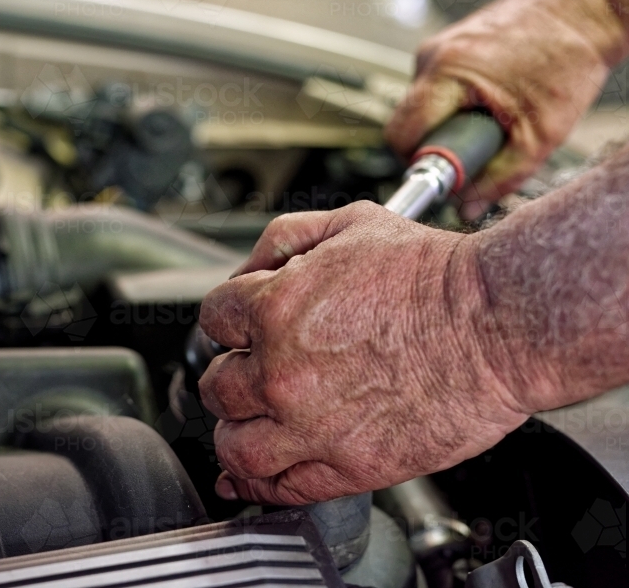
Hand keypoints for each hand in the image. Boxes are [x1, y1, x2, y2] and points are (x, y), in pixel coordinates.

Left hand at [198, 202, 528, 504]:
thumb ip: (284, 239)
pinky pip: (281, 488)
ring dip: (234, 433)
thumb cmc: (435, 276)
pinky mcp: (348, 466)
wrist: (498, 324)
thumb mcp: (350, 224)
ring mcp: (311, 425)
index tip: (242, 329)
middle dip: (229, 375)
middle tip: (249, 374)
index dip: (229, 321)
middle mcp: (282, 371)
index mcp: (276, 308)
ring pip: (234, 446)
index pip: (214, 320)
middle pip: (216, 386)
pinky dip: (259, 484)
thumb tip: (250, 270)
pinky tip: (255, 476)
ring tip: (249, 424)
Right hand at [385, 0, 627, 219]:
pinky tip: (494, 96)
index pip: (399, 136)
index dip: (421, 162)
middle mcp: (433, 55)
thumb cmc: (570, 59)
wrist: (586, 8)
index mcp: (446, 73)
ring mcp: (438, 45)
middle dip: (440, 142)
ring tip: (494, 115)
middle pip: (408, 122)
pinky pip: (436, 88)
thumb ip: (500, 179)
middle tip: (482, 144)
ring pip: (422, 106)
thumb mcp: (541, 136)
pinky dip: (459, 101)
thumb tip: (466, 208)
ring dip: (451, 121)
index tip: (452, 172)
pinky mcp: (448, 43)